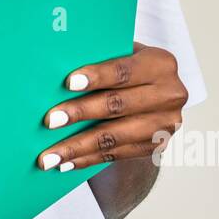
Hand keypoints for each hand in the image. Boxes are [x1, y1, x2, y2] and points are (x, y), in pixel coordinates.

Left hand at [35, 42, 188, 171]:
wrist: (153, 98)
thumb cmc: (127, 70)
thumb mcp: (123, 55)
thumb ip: (102, 58)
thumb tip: (57, 66)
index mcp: (161, 64)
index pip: (124, 71)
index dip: (97, 76)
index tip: (68, 83)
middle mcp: (170, 94)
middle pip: (117, 105)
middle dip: (80, 113)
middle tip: (49, 121)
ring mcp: (165, 124)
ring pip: (114, 137)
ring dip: (77, 147)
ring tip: (49, 155)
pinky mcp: (156, 147)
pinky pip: (116, 155)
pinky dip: (87, 159)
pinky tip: (65, 162)